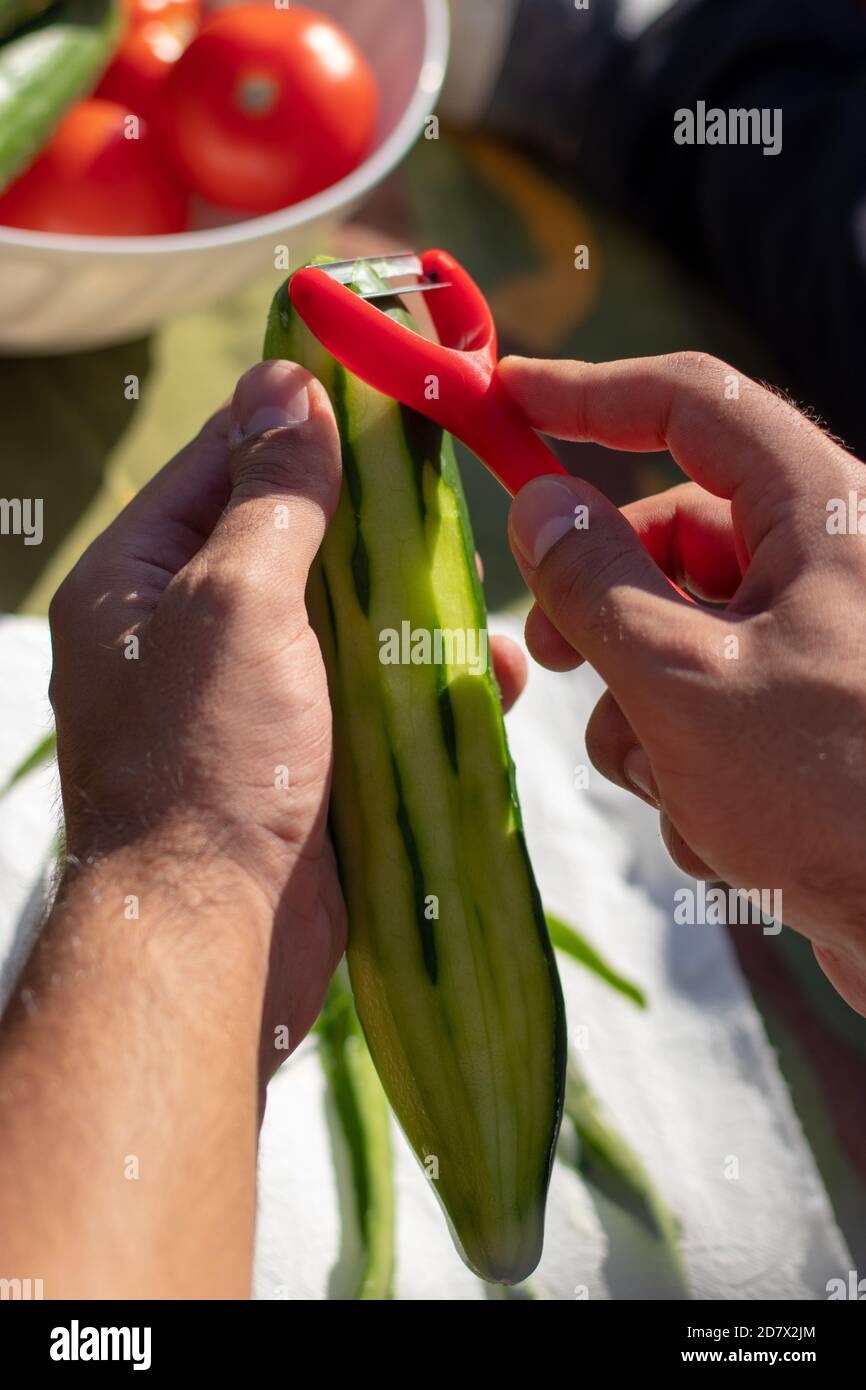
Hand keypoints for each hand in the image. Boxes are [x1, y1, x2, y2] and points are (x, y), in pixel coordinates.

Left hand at [49, 360, 527, 1071]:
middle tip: (452, 494)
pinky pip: (368, 691)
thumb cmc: (210, 757)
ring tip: (481, 607)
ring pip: (343, 617)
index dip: (299, 419)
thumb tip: (285, 382)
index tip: (381, 383)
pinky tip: (487, 676)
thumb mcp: (235, 599)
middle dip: (376, 523)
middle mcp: (183, 629)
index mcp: (137, 578)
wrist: (218, 934)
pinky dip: (423, 679)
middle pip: (292, 537)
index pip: (221, 461)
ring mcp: (246, 695)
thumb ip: (269, 495)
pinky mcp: (302, 753)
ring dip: (414, 608)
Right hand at [502, 351, 865, 1015]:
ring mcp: (814, 643)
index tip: (508, 397)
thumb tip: (536, 505)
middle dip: (602, 603)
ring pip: (680, 632)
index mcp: (822, 514)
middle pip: (672, 534)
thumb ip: (595, 584)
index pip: (694, 405)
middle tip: (545, 656)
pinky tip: (718, 826)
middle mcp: (825, 563)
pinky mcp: (806, 714)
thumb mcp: (684, 680)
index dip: (591, 393)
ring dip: (643, 710)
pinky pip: (711, 702)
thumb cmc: (834, 793)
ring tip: (671, 780)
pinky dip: (686, 757)